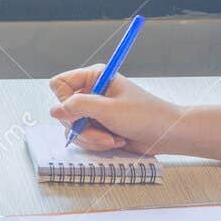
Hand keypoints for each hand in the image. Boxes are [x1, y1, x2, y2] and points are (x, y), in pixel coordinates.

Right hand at [48, 67, 183, 153]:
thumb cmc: (145, 115)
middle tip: (103, 131)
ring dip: (92, 138)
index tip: (79, 112)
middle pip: (64, 110)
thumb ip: (79, 107)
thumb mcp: (109, 109)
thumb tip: (54, 111)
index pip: (59, 84)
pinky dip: (97, 143)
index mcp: (94, 77)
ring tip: (113, 138)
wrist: (166, 134)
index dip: (64, 100)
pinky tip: (115, 141)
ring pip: (72, 128)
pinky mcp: (97, 127)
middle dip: (83, 126)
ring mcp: (93, 111)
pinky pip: (82, 138)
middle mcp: (91, 92)